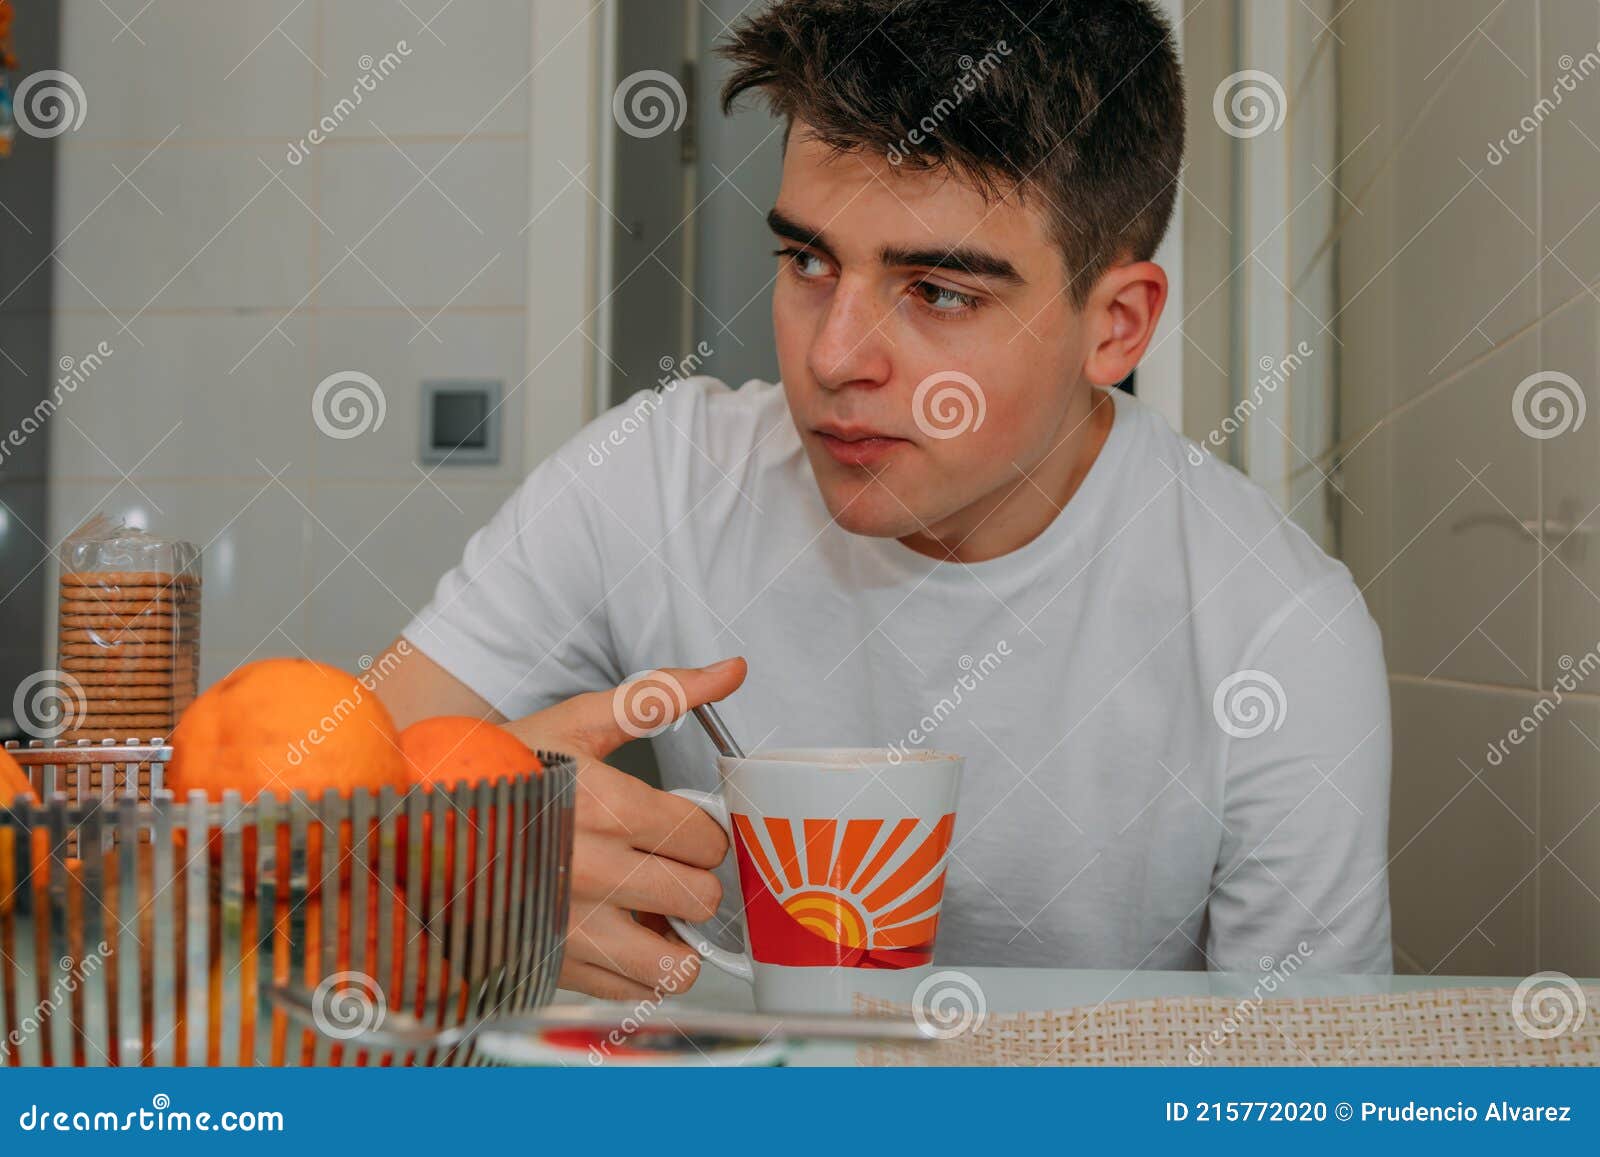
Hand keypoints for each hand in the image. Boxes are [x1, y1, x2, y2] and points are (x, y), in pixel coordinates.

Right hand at [500, 658, 746, 999]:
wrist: (417, 816)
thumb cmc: (501, 768)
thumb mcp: (577, 719)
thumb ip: (660, 696)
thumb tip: (731, 670)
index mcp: (607, 808)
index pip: (705, 839)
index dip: (701, 831)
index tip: (680, 826)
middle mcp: (591, 872)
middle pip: (700, 897)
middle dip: (692, 878)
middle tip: (666, 863)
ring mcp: (570, 927)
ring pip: (674, 962)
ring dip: (675, 937)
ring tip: (654, 909)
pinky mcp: (551, 965)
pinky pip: (629, 991)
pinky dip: (636, 969)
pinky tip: (618, 933)